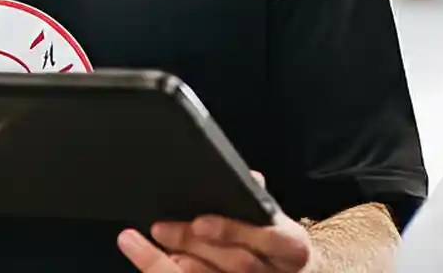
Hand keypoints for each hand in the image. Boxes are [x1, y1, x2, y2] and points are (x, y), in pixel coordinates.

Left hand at [118, 173, 315, 272]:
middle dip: (195, 244)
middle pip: (237, 263)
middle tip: (161, 228)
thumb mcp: (275, 220)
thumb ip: (258, 201)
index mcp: (291, 248)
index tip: (200, 222)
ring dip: (184, 264)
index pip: (268, 239)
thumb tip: (250, 177)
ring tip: (150, 247)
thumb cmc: (277, 244)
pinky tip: (161, 262)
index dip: (232, 231)